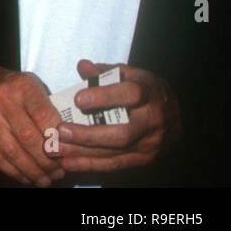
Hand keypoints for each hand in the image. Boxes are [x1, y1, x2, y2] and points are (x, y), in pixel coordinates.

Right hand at [0, 64, 64, 185]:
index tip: (67, 156)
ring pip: (10, 150)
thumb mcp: (34, 88)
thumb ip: (49, 111)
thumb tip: (67, 144)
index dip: (57, 141)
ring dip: (30, 170)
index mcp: (23, 85)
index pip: (45, 117)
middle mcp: (1, 96)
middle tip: (57, 173)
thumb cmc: (14, 89)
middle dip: (45, 161)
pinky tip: (25, 177)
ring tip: (44, 180)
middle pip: (27, 137)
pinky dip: (12, 171)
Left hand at [55, 60, 180, 173]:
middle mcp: (153, 120)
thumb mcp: (128, 74)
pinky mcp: (144, 158)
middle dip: (89, 134)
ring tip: (57, 147)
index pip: (131, 94)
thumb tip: (83, 66)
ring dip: (83, 152)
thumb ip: (103, 71)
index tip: (78, 99)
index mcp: (149, 92)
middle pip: (122, 133)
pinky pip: (116, 164)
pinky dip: (91, 165)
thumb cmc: (143, 89)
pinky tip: (69, 162)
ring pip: (116, 151)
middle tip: (61, 130)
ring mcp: (150, 142)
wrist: (172, 114)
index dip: (105, 97)